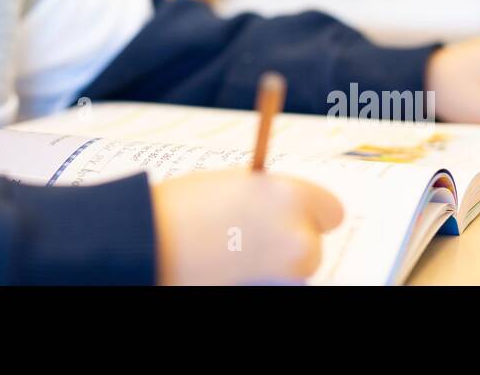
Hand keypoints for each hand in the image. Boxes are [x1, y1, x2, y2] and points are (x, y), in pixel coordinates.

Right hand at [151, 169, 342, 284]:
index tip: (290, 217)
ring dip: (274, 266)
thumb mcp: (232, 184)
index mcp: (291, 196)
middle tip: (250, 239)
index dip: (308, 214)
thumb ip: (266, 195)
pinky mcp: (272, 295)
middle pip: (312, 245)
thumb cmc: (181, 208)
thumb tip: (280, 209)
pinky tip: (230, 271)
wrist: (148, 243)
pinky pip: (275, 285)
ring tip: (232, 255)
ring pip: (295, 271)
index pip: (331, 211)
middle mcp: (298, 236)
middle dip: (288, 244)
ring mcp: (287, 274)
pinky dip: (260, 280)